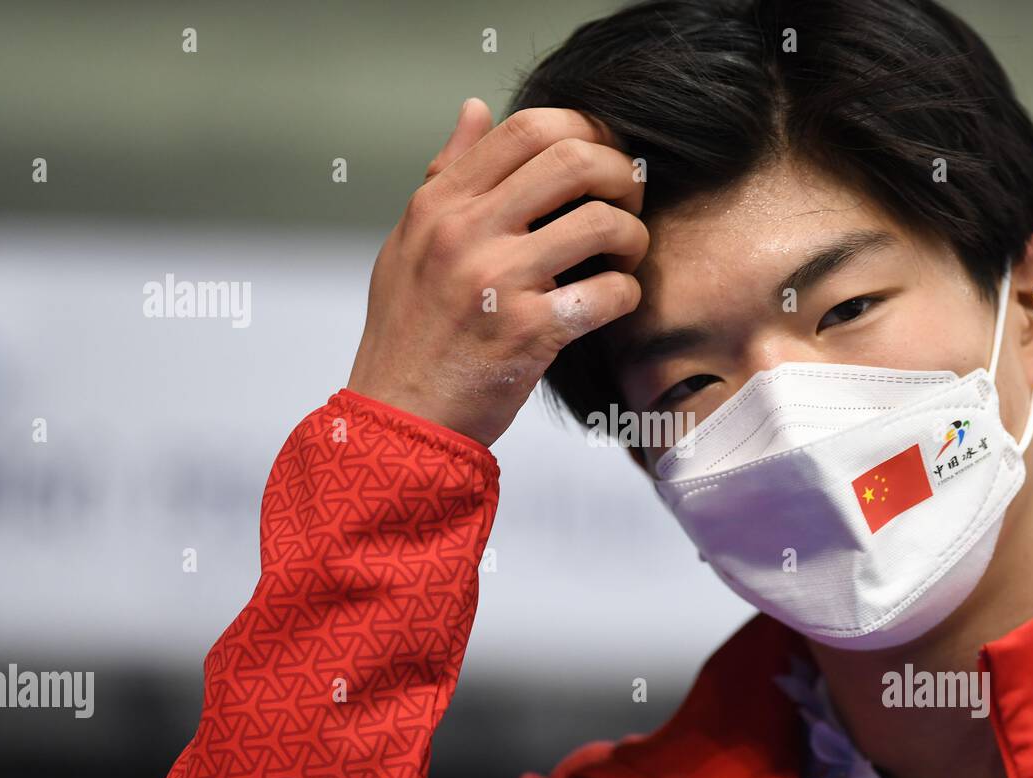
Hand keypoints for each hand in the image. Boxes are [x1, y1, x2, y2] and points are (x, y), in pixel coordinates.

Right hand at [347, 98, 648, 445]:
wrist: (400, 415)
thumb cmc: (409, 330)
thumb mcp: (410, 240)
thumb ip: (446, 172)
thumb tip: (477, 108)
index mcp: (440, 204)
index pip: (525, 127)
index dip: (583, 129)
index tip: (603, 154)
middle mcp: (466, 232)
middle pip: (573, 159)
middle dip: (620, 173)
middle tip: (628, 199)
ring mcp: (498, 281)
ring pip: (602, 223)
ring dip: (632, 235)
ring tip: (624, 254)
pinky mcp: (530, 332)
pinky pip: (609, 292)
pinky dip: (626, 293)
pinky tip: (613, 300)